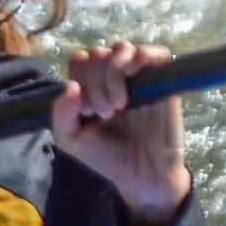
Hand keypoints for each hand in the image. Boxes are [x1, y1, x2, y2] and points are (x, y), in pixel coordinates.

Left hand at [49, 41, 192, 225]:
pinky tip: (131, 85)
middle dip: (94, 83)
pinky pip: (153, 52)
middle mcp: (114, 76)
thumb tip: (71, 86)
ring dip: (112, 74)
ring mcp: (139, 76)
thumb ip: (61, 114)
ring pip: (121, 48)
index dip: (77, 79)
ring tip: (117, 106)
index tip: (85, 111)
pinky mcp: (163, 80)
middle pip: (97, 53)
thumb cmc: (107, 157)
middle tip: (103, 113)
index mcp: (92, 85)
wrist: (142, 176)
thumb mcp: (72, 140)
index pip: (79, 59)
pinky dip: (139, 60)